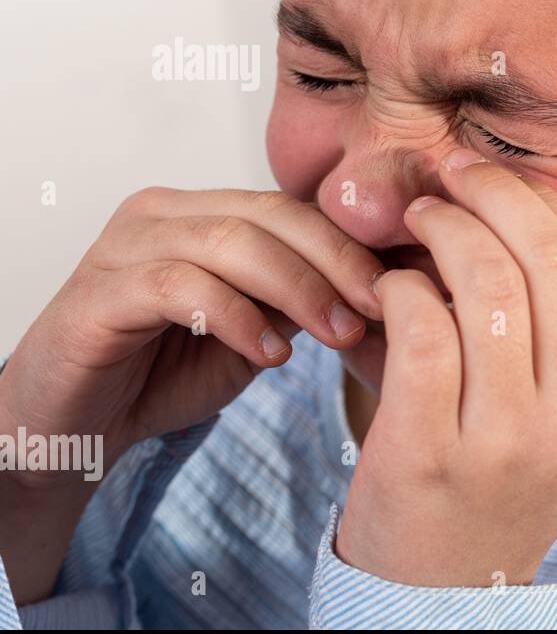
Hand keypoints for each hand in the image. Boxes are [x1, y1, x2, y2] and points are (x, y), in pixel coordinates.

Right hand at [0, 187, 383, 602]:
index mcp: (204, 211)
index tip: (401, 288)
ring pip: (230, 242)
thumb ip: (303, 303)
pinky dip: (235, 317)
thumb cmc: (164, 372)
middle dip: (334, 262)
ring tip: (336, 335)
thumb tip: (384, 292)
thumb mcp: (256, 333)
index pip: (293, 209)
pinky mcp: (98, 291)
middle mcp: (163, 213)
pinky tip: (270, 355)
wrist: (77, 424)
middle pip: (269, 214)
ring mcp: (125, 245)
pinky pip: (179, 286)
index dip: (351, 245)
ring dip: (296, 289)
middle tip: (375, 310)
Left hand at [335, 149, 556, 587]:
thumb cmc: (491, 491)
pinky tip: (389, 290)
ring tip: (415, 221)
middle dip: (492, 194)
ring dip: (442, 231)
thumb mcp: (556, 424)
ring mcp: (503, 439)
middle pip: (545, 261)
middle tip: (451, 173)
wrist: (444, 597)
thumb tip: (518, 221)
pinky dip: (401, 290)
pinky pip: (421, 332)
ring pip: (485, 287)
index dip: (541, 203)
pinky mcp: (429, 453)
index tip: (495, 177)